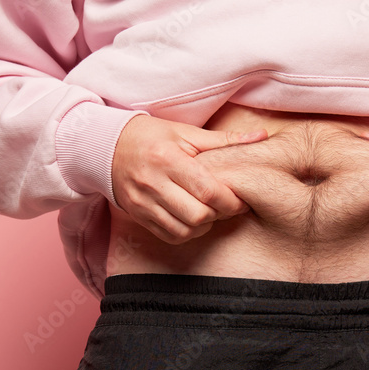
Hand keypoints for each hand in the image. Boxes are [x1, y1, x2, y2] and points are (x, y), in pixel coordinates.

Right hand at [111, 115, 266, 243]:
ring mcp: (143, 203)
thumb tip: (261, 137)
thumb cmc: (153, 137)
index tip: (241, 199)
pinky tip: (193, 219)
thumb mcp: (186, 132)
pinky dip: (188, 232)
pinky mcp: (138, 216)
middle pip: (198, 215)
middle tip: (227, 205)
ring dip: (205, 225)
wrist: (107, 148)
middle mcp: (153, 183)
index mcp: (168, 159)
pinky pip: (170, 236)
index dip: (231, 201)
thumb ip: (224, 140)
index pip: (207, 190)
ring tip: (210, 211)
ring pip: (184, 230)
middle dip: (219, 214)